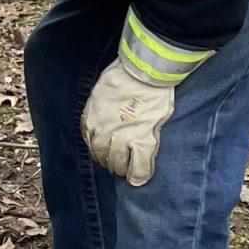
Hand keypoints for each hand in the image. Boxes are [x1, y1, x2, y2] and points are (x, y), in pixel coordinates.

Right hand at [81, 57, 180, 186]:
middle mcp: (120, 138)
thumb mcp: (161, 120)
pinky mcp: (91, 115)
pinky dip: (91, 142)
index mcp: (142, 141)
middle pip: (116, 163)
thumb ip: (150, 138)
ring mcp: (103, 126)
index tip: (137, 179)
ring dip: (103, 158)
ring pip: (99, 152)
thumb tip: (144, 151)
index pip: (137, 171)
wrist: (141, 69)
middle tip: (120, 169)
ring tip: (106, 159)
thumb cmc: (157, 93)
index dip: (137, 177)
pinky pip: (87, 135)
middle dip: (119, 169)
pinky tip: (95, 143)